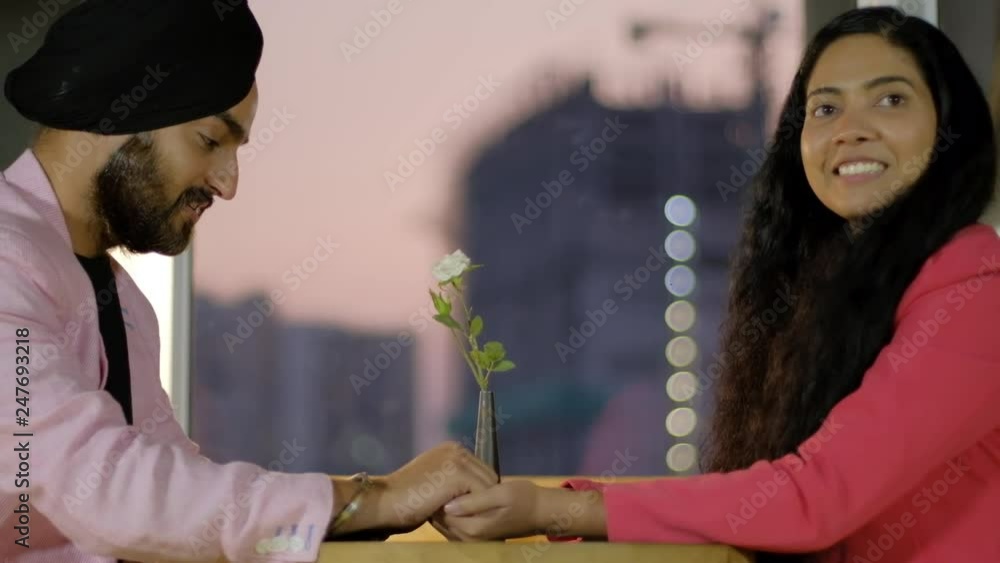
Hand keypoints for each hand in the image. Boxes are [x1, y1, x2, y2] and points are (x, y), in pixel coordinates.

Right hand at [330, 441, 497, 536]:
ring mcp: (458, 459)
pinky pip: (483, 496)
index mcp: (453, 449)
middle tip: (468, 517)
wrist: (384, 502)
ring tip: (461, 517)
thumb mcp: (435, 484)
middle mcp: (457, 449)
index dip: (478, 494)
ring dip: (479, 506)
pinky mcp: (459, 473)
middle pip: (490, 478)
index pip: (482, 473)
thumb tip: (480, 496)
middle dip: (482, 499)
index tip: (470, 511)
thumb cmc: (406, 500)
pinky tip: (457, 517)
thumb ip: (455, 483)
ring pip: (489, 488)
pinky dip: (474, 511)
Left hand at [435, 481, 606, 540]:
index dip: (436, 495)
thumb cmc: (524, 499)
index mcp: (474, 528)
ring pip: (445, 522)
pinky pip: (454, 523)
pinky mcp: (476, 534)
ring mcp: (473, 538)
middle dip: (436, 501)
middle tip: (435, 477)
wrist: (541, 512)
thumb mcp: (500, 494)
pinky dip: (449, 510)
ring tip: (441, 482)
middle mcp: (471, 538)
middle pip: (441, 520)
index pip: (442, 515)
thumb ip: (474, 502)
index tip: (435, 475)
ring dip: (441, 505)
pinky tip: (452, 493)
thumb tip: (448, 505)